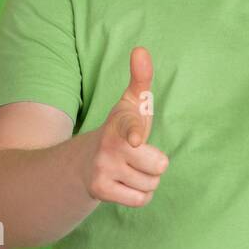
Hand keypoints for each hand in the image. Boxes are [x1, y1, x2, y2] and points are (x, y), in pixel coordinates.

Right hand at [78, 46, 168, 206]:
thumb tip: (140, 49)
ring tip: (130, 168)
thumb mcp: (133, 103)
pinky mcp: (99, 191)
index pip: (131, 127)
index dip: (134, 134)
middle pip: (159, 166)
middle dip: (156, 164)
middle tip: (139, 156)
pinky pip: (141, 200)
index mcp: (120, 122)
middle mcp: (109, 145)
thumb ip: (141, 77)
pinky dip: (139, 195)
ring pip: (151, 184)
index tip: (135, 141)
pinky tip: (125, 183)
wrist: (88, 159)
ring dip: (146, 179)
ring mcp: (102, 168)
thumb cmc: (122, 128)